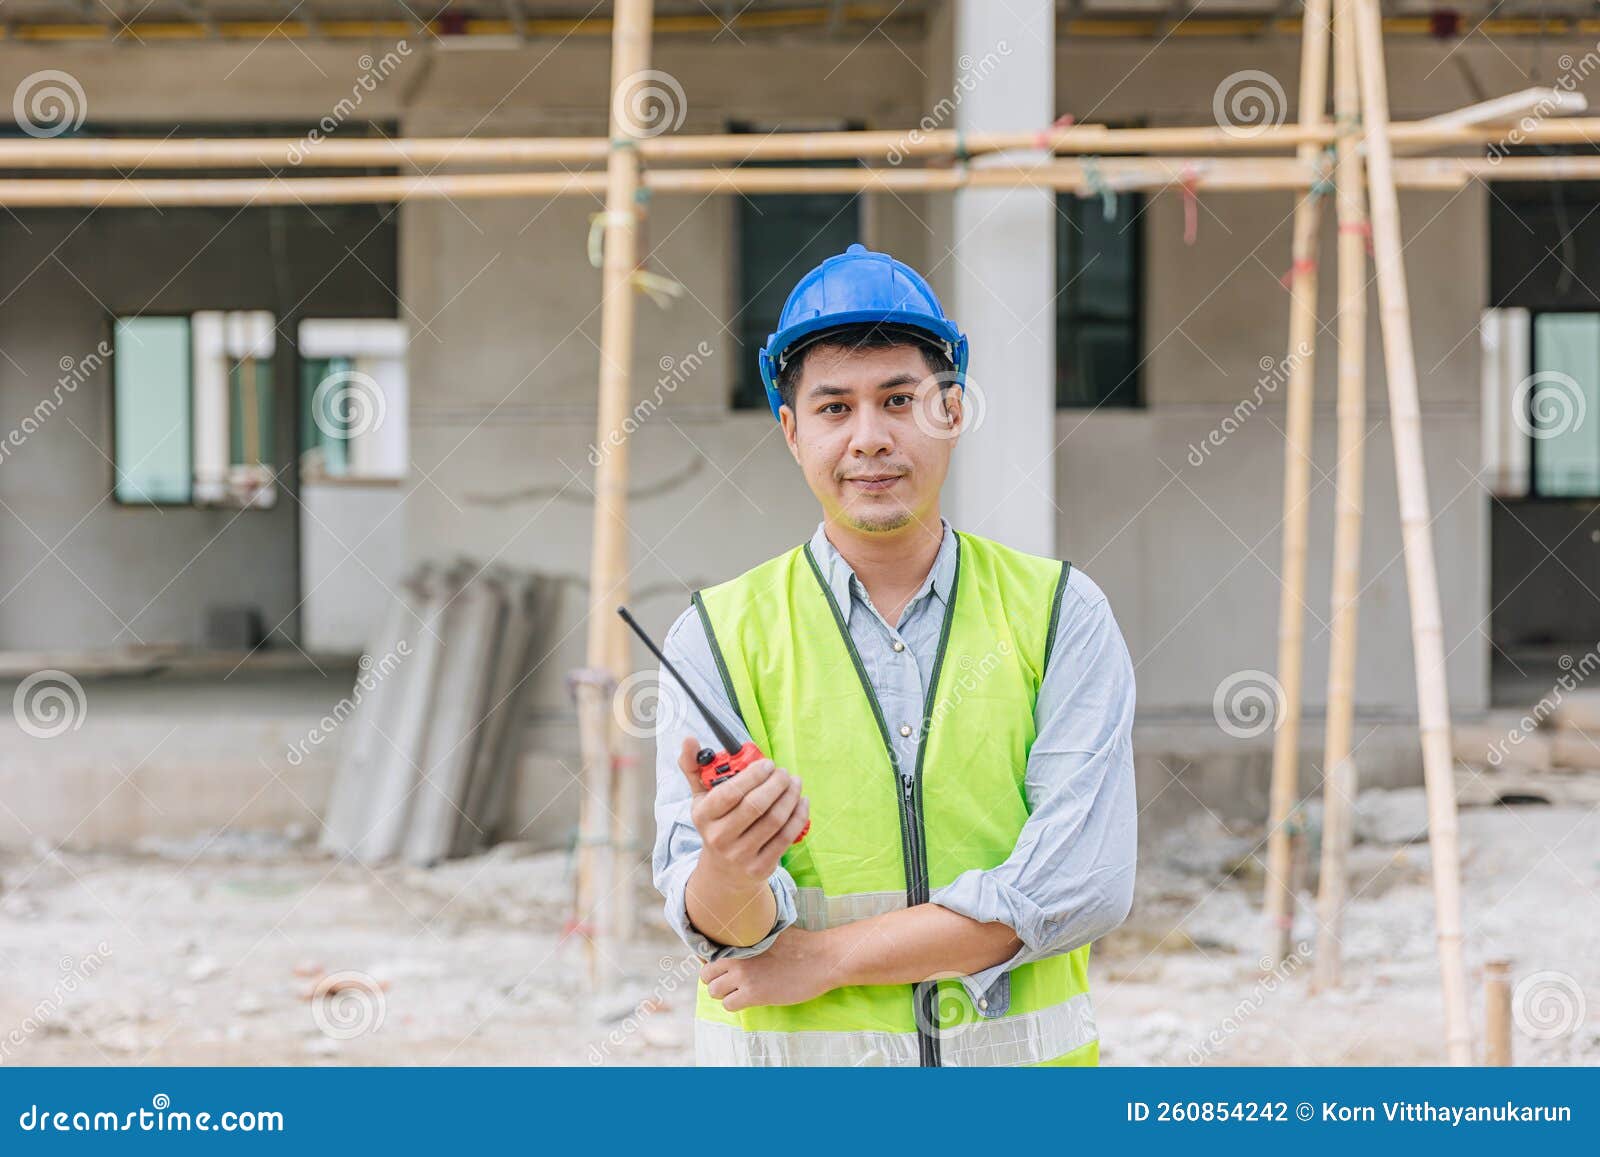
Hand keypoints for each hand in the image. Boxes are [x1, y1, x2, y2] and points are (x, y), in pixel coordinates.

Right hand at [679, 737, 808, 886]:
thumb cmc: (715, 824)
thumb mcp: (700, 799)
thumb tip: (689, 740)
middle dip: (776, 784)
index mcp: (704, 816)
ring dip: (790, 797)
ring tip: (795, 782)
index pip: (730, 793)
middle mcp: (720, 837)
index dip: (753, 775)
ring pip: (774, 820)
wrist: (723, 872)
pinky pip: (785, 837)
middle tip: (783, 772)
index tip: (767, 764)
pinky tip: (801, 802)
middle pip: (755, 806)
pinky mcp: (761, 866)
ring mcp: (741, 855)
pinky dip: (798, 816)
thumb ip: (694, 767)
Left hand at [700, 928, 836, 1011]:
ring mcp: (743, 975)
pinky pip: (728, 1005)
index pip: (707, 952)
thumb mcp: (770, 929)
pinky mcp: (753, 994)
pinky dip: (736, 1004)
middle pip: (706, 975)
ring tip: (742, 991)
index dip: (714, 963)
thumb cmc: (800, 943)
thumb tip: (732, 943)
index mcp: (739, 938)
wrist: (820, 958)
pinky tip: (751, 998)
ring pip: (714, 992)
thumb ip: (749, 934)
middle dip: (717, 980)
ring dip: (725, 994)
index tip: (726, 967)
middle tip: (733, 982)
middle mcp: (736, 956)